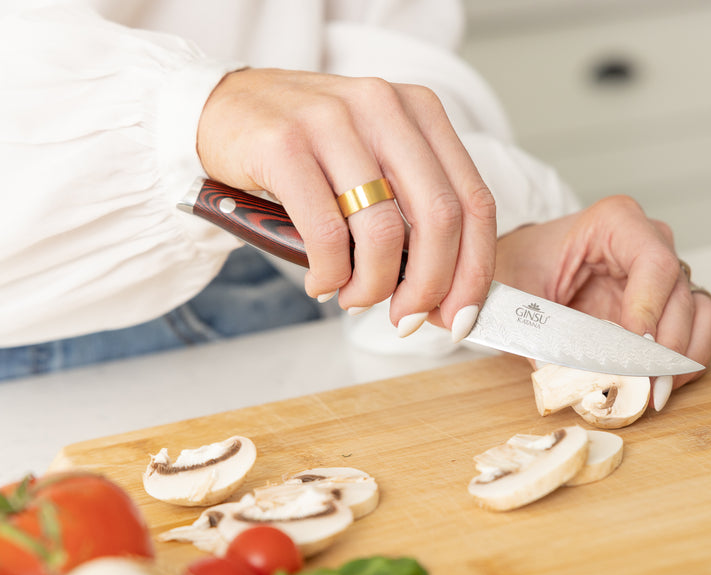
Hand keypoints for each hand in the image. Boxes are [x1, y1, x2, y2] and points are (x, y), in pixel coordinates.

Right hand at [196, 68, 496, 335]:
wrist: (222, 110)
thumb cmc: (308, 150)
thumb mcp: (376, 163)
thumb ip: (414, 212)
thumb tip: (447, 293)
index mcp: (421, 111)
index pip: (474, 201)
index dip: (475, 270)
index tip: (461, 315)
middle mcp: (384, 107)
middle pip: (439, 218)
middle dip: (430, 286)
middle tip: (408, 318)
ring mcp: (333, 120)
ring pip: (383, 231)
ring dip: (373, 286)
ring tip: (355, 298)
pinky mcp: (284, 144)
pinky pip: (326, 233)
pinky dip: (330, 274)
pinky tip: (323, 283)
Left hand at [495, 195, 710, 397]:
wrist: (525, 265)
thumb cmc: (525, 266)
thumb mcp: (521, 293)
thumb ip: (540, 331)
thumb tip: (557, 377)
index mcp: (617, 221)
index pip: (654, 264)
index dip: (650, 311)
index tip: (635, 350)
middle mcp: (651, 241)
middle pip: (680, 296)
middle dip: (666, 350)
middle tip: (645, 389)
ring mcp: (665, 273)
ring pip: (700, 314)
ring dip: (683, 360)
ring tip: (655, 393)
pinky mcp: (668, 303)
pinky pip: (696, 330)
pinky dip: (683, 363)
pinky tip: (658, 387)